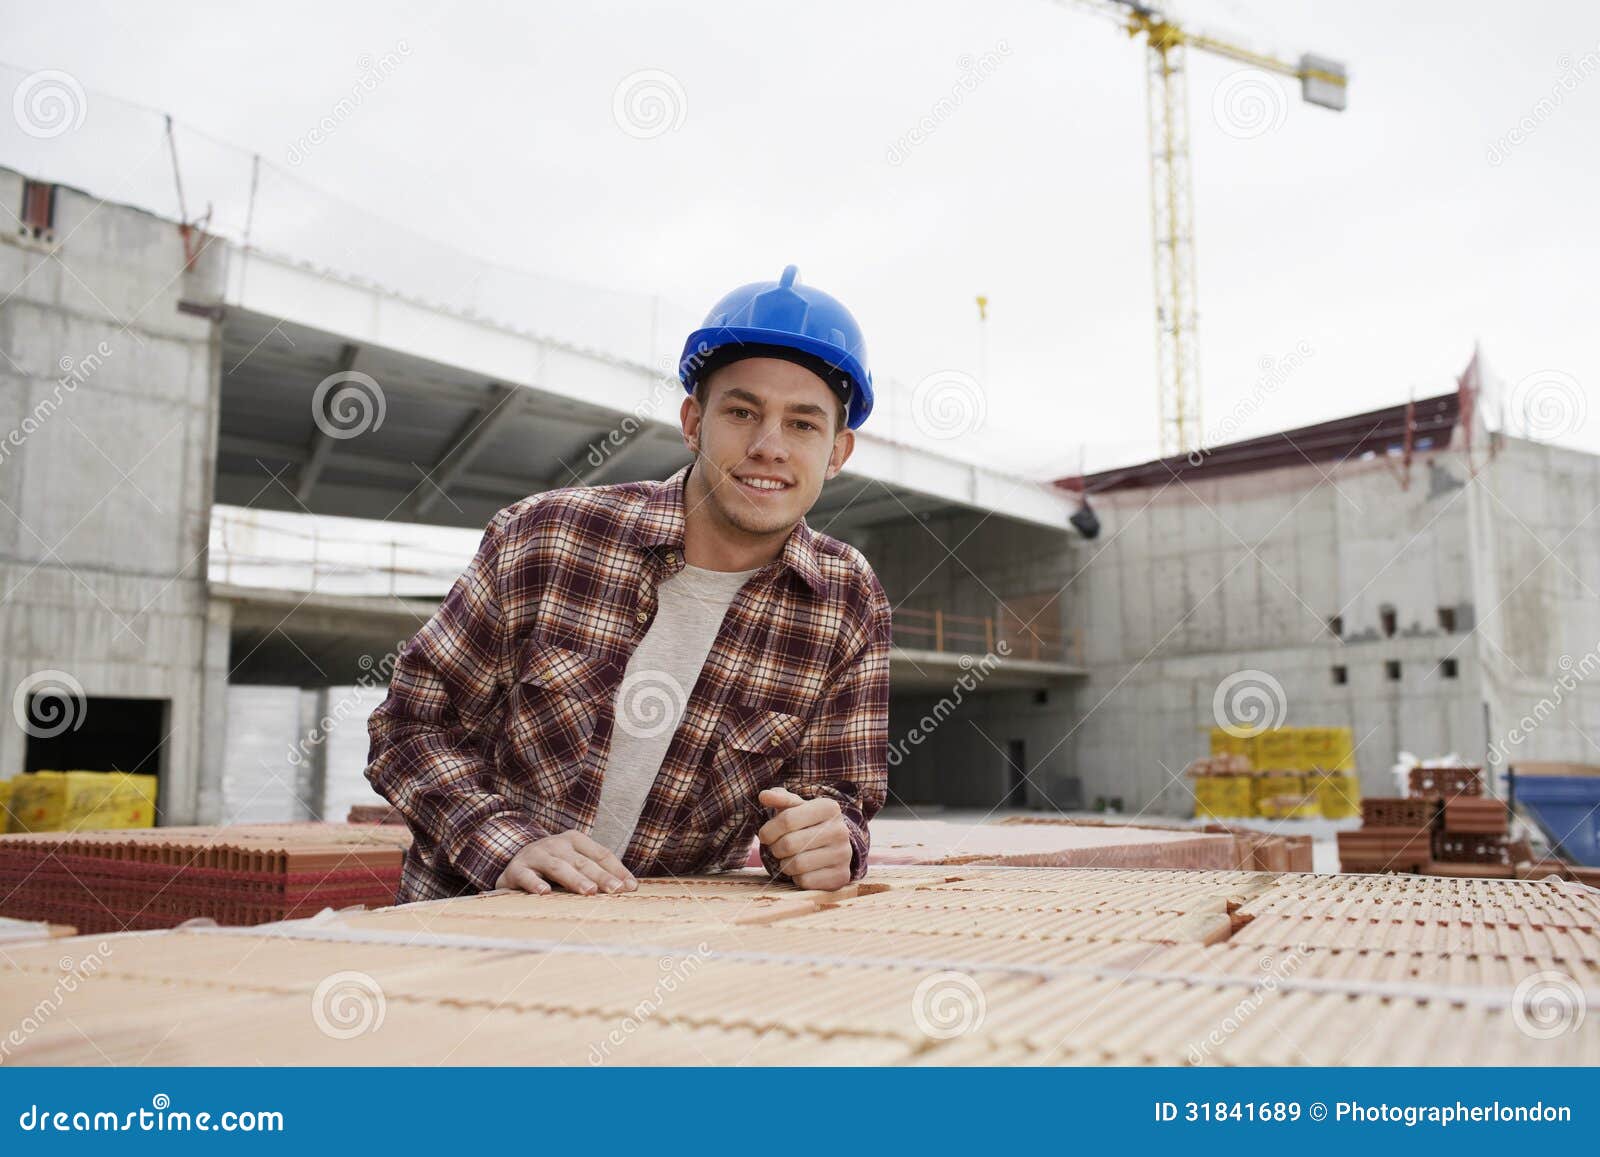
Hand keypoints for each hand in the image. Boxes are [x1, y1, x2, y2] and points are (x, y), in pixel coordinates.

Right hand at [494, 830, 637, 894]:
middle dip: (601, 876)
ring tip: (589, 891)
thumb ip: (597, 872)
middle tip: (615, 889)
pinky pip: (527, 876)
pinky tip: (545, 893)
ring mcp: (535, 855)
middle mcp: (556, 844)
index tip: (631, 887)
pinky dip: (535, 884)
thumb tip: (631, 887)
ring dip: (574, 879)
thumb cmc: (552, 867)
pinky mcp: (516, 869)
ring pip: (558, 867)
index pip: (600, 854)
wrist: (513, 863)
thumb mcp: (574, 863)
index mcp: (574, 840)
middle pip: (582, 861)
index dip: (617, 869)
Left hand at [757, 787, 852, 891]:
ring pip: (796, 865)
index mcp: (829, 808)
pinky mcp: (841, 876)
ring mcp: (843, 854)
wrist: (833, 846)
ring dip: (784, 864)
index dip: (768, 830)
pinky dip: (797, 878)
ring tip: (789, 858)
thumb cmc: (807, 823)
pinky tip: (803, 869)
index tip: (765, 835)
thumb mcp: (795, 807)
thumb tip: (763, 796)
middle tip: (776, 848)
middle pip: (789, 844)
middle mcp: (840, 830)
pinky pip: (805, 881)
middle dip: (775, 848)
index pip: (787, 820)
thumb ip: (779, 799)